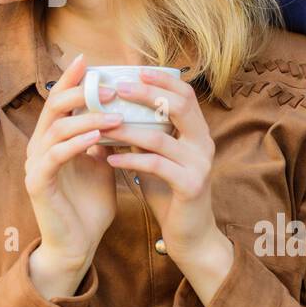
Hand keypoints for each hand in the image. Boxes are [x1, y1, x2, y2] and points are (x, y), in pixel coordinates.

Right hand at [24, 53, 122, 296]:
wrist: (77, 246)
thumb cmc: (89, 206)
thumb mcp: (102, 164)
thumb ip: (105, 139)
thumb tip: (123, 111)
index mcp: (53, 138)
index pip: (60, 99)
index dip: (72, 78)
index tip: (92, 60)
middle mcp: (40, 146)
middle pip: (54, 106)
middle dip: (82, 92)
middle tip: (111, 88)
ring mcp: (36, 164)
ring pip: (56, 128)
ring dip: (87, 118)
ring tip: (115, 115)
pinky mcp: (38, 183)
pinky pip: (56, 156)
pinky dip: (76, 143)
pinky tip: (97, 139)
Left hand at [99, 68, 220, 262]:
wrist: (189, 235)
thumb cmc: (168, 193)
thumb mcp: (152, 160)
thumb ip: (137, 138)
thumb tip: (101, 117)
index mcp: (197, 132)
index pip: (186, 94)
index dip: (163, 79)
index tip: (136, 70)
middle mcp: (203, 143)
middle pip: (179, 106)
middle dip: (147, 94)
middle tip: (118, 89)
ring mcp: (200, 164)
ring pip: (160, 137)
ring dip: (127, 129)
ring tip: (102, 125)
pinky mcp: (191, 186)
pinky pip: (155, 165)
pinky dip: (129, 159)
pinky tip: (108, 158)